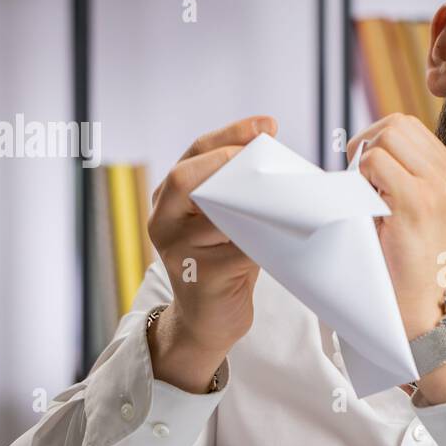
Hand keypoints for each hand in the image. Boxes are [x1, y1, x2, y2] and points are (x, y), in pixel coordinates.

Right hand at [145, 116, 276, 387]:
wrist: (209, 320)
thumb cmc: (225, 261)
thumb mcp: (226, 219)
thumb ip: (238, 190)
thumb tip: (277, 153)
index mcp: (169, 198)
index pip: (194, 153)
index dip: (229, 135)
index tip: (267, 124)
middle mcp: (163, 219)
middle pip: (185, 178)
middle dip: (227, 162)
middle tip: (265, 155)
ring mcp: (176, 250)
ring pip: (212, 216)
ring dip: (251, 203)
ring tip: (283, 195)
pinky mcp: (199, 278)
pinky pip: (234, 252)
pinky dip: (260, 241)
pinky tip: (281, 235)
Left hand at [347, 114, 445, 340]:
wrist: (418, 310)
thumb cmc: (406, 264)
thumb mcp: (417, 212)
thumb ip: (405, 176)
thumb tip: (369, 142)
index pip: (409, 126)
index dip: (378, 140)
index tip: (367, 174)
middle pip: (397, 124)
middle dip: (368, 144)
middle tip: (360, 181)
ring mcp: (439, 189)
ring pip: (387, 137)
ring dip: (365, 161)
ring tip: (368, 195)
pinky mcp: (418, 203)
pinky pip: (376, 161)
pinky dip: (361, 178)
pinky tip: (368, 206)